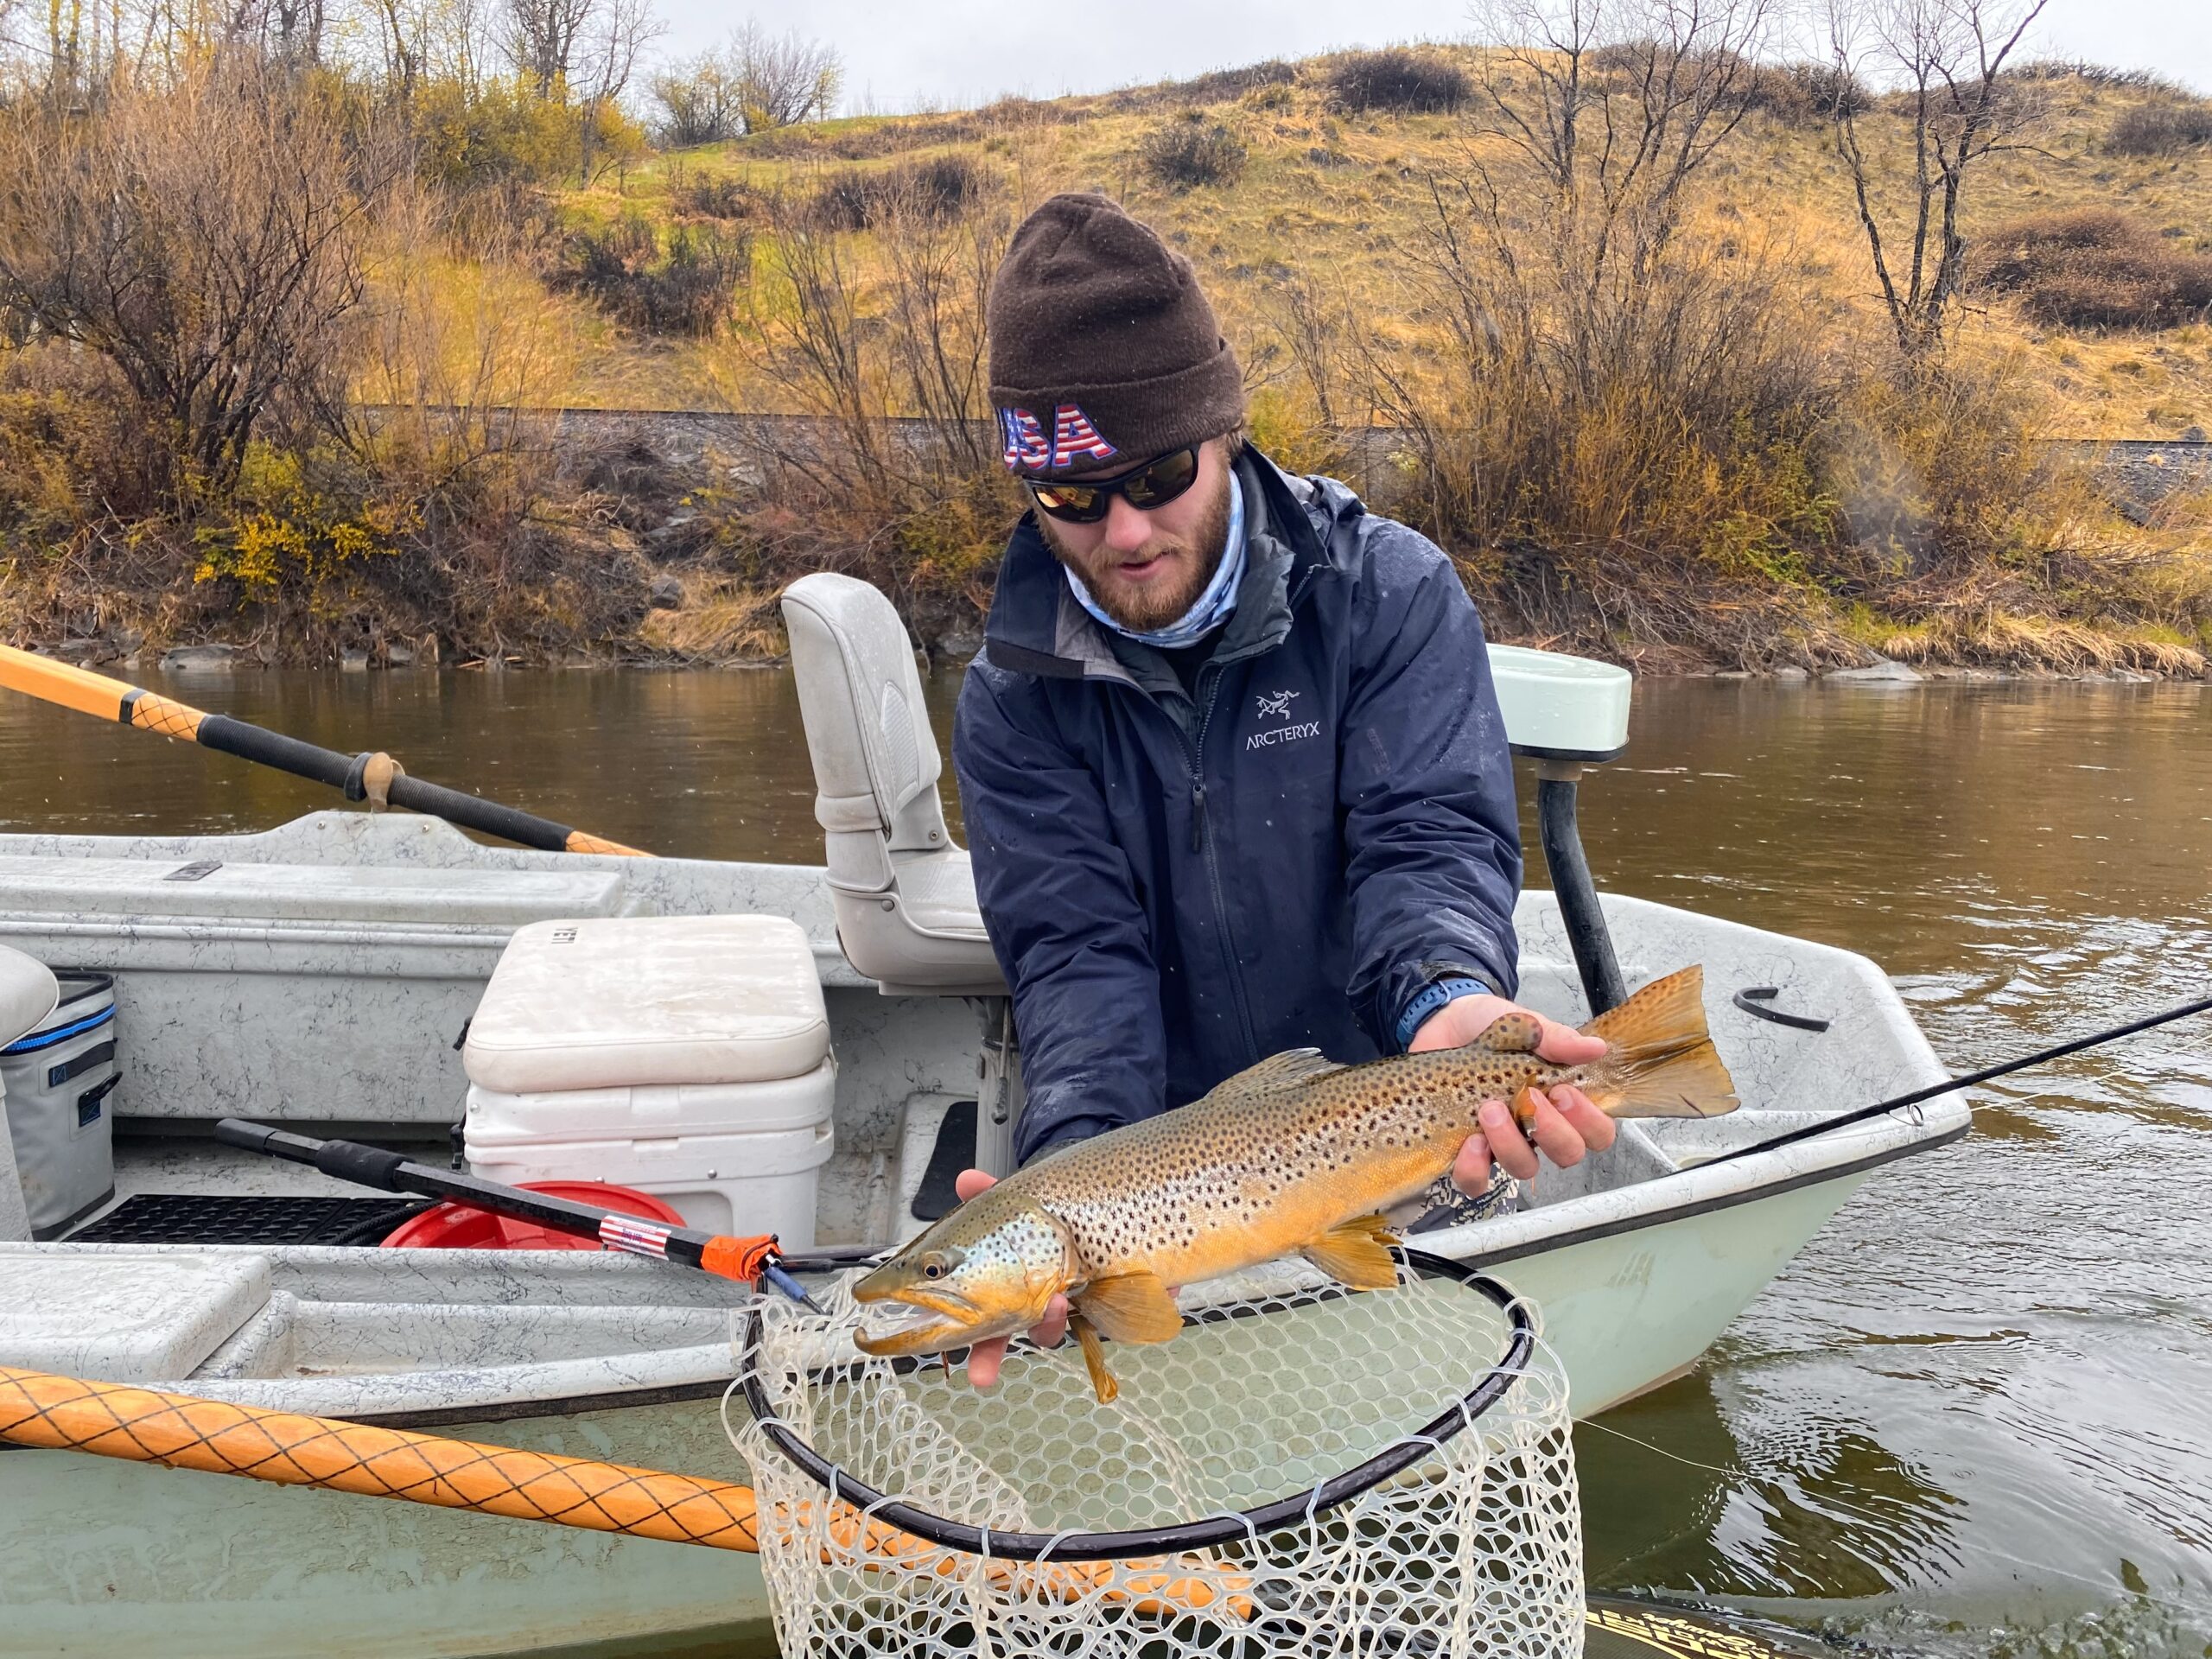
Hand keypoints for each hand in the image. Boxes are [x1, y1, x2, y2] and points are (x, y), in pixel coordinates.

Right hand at [951, 1168, 1067, 1387]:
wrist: (1086, 1208)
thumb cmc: (1038, 1211)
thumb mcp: (1008, 1200)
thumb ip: (986, 1192)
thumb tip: (966, 1180)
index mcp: (986, 1277)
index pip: (961, 1306)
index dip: (947, 1329)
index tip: (928, 1340)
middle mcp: (1013, 1297)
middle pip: (995, 1334)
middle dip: (987, 1357)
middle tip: (979, 1376)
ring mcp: (1047, 1303)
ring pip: (1040, 1330)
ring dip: (1043, 1323)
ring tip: (1051, 1305)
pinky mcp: (1081, 1305)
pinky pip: (1070, 1318)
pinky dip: (1060, 1312)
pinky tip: (1060, 1299)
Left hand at [1408, 993, 1615, 1191]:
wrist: (1442, 1023)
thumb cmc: (1489, 1027)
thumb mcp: (1524, 1025)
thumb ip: (1557, 1039)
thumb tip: (1596, 1047)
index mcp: (1560, 1100)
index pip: (1597, 1132)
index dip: (1588, 1123)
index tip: (1562, 1092)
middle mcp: (1537, 1127)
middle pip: (1568, 1155)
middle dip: (1553, 1131)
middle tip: (1530, 1098)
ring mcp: (1503, 1142)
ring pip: (1524, 1168)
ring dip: (1510, 1144)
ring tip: (1489, 1109)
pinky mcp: (1464, 1152)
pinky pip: (1476, 1182)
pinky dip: (1474, 1169)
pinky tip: (1469, 1142)